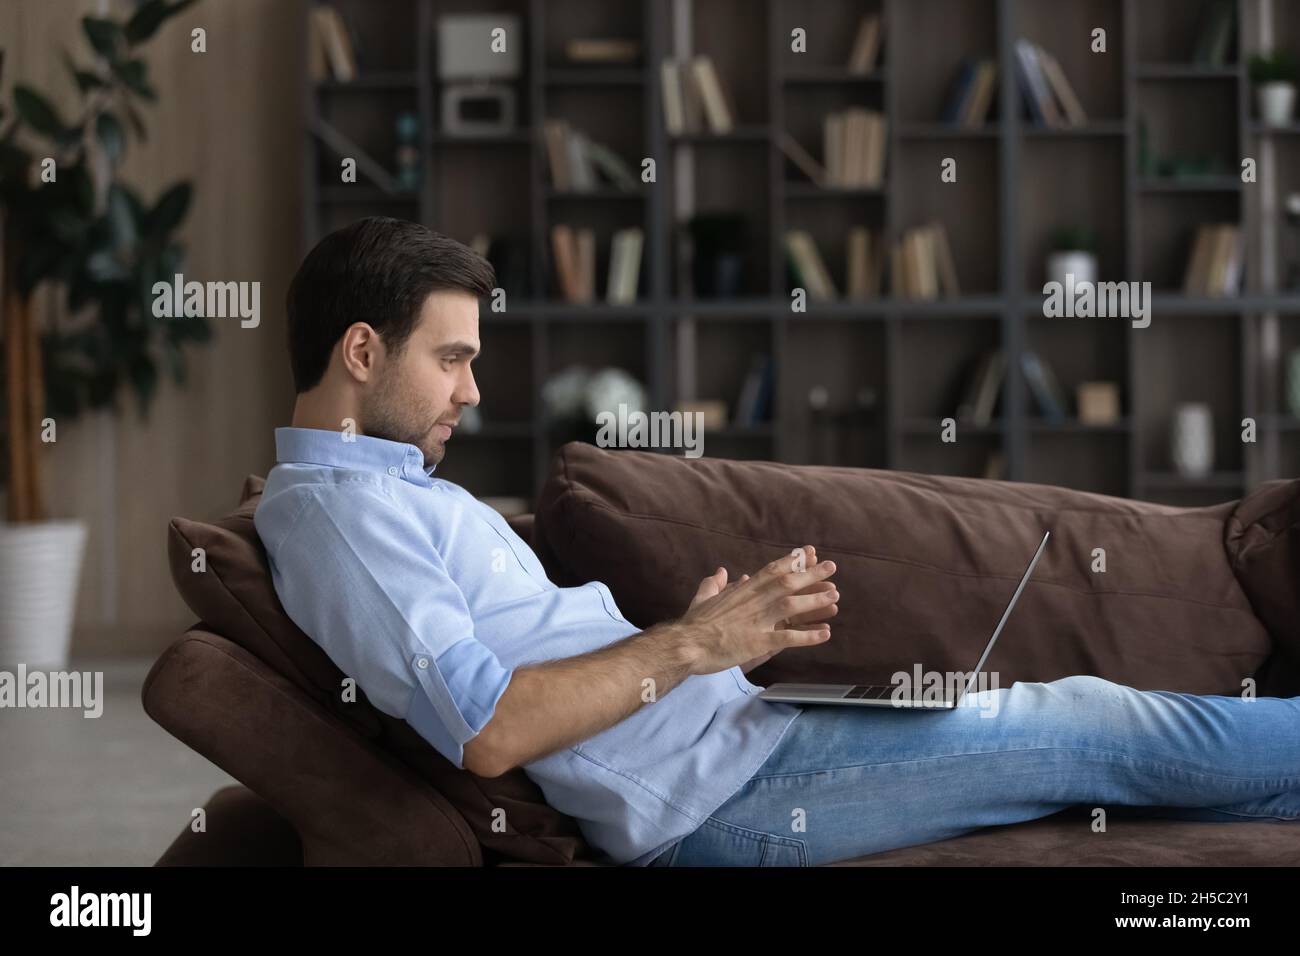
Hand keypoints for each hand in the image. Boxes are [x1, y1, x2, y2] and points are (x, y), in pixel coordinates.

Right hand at [681, 545, 837, 676]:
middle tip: (831, 567)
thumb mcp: (703, 597)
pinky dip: (808, 636)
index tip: (809, 553)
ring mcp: (757, 621)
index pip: (772, 570)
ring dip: (814, 601)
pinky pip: (788, 637)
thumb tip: (721, 571)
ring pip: (791, 606)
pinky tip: (825, 634)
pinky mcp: (757, 642)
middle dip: (811, 574)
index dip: (792, 561)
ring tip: (834, 596)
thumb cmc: (694, 623)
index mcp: (743, 590)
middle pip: (787, 582)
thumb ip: (713, 583)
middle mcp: (753, 601)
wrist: (686, 643)